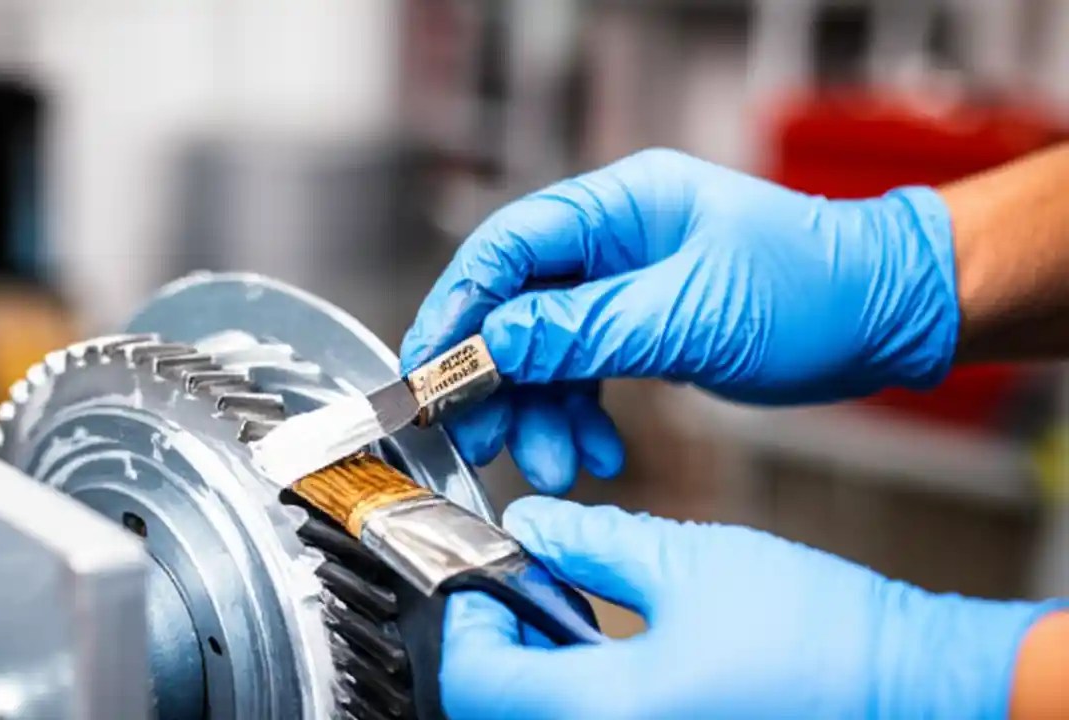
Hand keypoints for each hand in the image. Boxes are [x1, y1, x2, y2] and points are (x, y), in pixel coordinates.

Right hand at [401, 150, 959, 491]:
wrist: (889, 318)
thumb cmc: (813, 289)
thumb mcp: (689, 313)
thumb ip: (584, 330)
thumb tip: (496, 344)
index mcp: (618, 206)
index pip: (507, 248)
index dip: (460, 308)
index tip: (432, 369)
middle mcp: (613, 241)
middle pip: (516, 306)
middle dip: (497, 379)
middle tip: (482, 437)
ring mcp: (625, 286)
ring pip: (546, 351)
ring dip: (540, 412)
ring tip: (551, 464)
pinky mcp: (641, 328)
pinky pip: (583, 373)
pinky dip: (580, 416)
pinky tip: (593, 452)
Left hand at [440, 497, 1060, 719]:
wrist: (914, 687)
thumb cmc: (820, 633)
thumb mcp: (689, 563)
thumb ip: (592, 543)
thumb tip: (533, 527)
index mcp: (606, 712)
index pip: (474, 682)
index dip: (463, 624)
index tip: (477, 583)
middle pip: (500, 710)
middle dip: (496, 648)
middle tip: (520, 591)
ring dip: (534, 673)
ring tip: (566, 612)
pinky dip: (578, 696)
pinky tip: (611, 652)